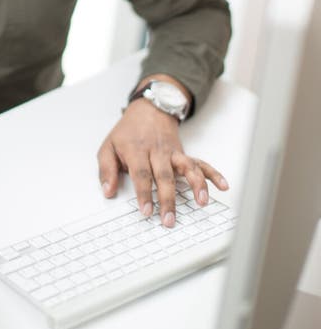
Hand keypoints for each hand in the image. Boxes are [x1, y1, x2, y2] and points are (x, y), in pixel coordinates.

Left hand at [96, 99, 228, 226]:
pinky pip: (200, 163)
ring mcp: (173, 152)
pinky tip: (222, 185)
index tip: (146, 211)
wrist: (148, 109)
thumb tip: (108, 192)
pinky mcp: (183, 154)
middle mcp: (157, 151)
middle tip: (169, 219)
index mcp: (136, 150)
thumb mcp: (108, 146)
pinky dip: (213, 173)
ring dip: (196, 184)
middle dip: (168, 199)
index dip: (144, 193)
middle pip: (164, 175)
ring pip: (187, 167)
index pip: (141, 173)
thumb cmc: (128, 132)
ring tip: (202, 201)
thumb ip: (106, 170)